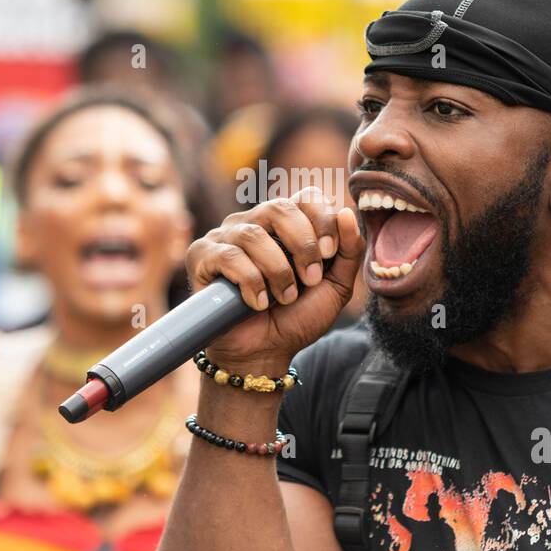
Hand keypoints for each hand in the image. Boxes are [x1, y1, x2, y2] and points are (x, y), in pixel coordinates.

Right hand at [186, 187, 363, 372]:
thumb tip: (346, 211)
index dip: (322, 220)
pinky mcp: (202, 256)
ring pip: (253, 235)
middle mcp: (254, 222)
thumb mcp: (335, 287)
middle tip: (310, 279)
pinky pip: (228, 256)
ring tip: (284, 298)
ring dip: (278, 271)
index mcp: (286, 224)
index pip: (306, 197)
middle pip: (279, 208)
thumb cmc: (296, 317)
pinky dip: (251, 282)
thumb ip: (348, 251)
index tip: (330, 254)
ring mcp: (225, 236)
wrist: (265, 353)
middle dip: (303, 245)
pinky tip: (257, 303)